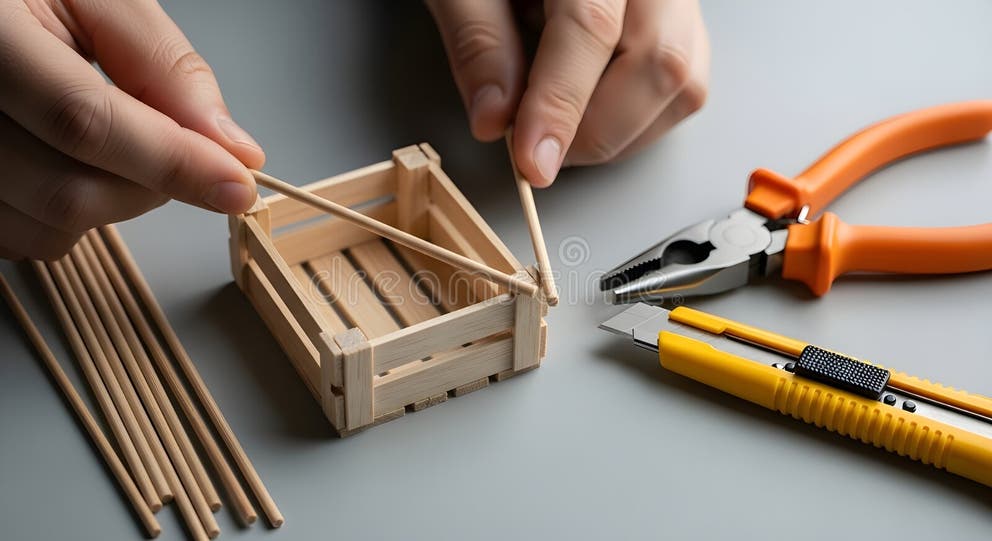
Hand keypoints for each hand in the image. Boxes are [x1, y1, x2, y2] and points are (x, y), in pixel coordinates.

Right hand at [0, 0, 263, 259]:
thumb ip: (162, 64)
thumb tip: (231, 148)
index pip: (84, 122)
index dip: (171, 162)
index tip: (237, 183)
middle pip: (69, 192)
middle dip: (150, 184)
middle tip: (172, 145)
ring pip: (49, 229)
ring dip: (111, 203)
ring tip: (108, 143)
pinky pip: (23, 240)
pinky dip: (68, 218)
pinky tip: (68, 163)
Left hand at [427, 0, 708, 186]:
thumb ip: (479, 42)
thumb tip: (494, 119)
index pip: (591, 29)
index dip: (560, 104)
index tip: (532, 160)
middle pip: (658, 61)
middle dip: (594, 130)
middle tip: (537, 150)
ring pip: (682, 83)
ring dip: (618, 131)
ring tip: (560, 126)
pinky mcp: (685, 25)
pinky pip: (685, 88)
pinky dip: (636, 120)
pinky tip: (591, 109)